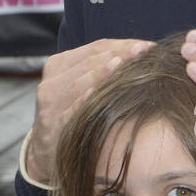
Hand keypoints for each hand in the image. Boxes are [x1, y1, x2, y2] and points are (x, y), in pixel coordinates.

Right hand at [26, 38, 155, 182]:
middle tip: (146, 50)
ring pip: (80, 82)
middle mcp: (53, 80)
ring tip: (125, 64)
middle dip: (121, 53)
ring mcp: (50, 103)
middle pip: (91, 60)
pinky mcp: (52, 125)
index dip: (124, 44)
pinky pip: (69, 111)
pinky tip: (96, 94)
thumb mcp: (80, 88)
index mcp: (60, 65)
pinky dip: (82, 102)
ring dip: (103, 73)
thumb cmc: (73, 115)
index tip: (149, 46)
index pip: (97, 47)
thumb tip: (141, 53)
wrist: (46, 152)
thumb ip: (101, 70)